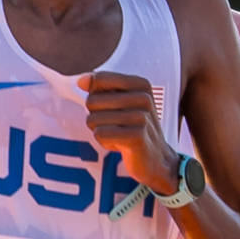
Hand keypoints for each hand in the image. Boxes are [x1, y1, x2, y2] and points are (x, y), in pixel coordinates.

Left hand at [83, 72, 178, 194]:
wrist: (158, 159)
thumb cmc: (133, 128)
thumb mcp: (120, 104)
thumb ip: (100, 89)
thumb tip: (82, 80)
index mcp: (141, 84)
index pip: (99, 79)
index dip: (94, 96)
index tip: (109, 107)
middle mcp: (144, 97)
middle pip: (92, 101)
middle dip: (96, 116)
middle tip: (115, 125)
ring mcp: (141, 117)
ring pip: (93, 119)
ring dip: (100, 131)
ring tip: (119, 135)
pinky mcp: (136, 136)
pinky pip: (100, 134)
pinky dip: (104, 142)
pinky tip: (120, 145)